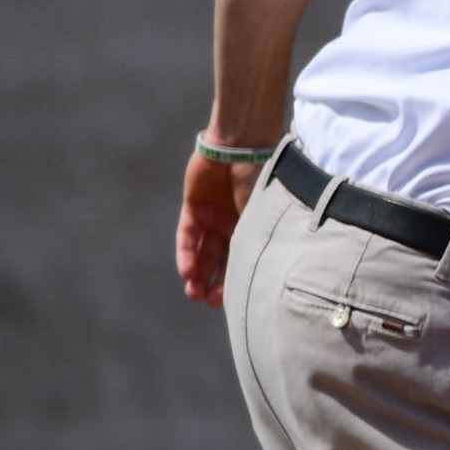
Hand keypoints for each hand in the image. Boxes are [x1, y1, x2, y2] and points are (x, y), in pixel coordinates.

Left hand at [177, 146, 261, 307]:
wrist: (242, 146)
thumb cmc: (262, 180)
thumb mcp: (261, 217)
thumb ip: (254, 244)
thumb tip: (258, 281)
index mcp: (257, 227)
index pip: (244, 261)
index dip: (235, 283)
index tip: (228, 303)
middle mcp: (235, 224)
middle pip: (222, 260)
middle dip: (213, 282)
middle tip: (206, 300)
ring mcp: (214, 216)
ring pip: (203, 251)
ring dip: (197, 272)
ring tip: (192, 292)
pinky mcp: (195, 207)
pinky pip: (188, 235)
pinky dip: (187, 253)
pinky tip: (187, 272)